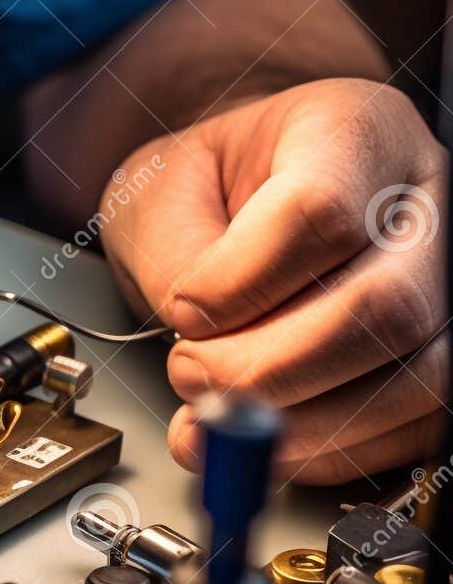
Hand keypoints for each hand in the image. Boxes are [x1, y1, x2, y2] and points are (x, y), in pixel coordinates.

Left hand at [101, 78, 447, 484]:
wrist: (238, 200)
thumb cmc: (206, 188)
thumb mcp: (159, 193)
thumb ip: (174, 258)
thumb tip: (203, 339)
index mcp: (354, 131)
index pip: (321, 213)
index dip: (238, 285)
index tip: (182, 310)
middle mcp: (428, 198)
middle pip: (386, 308)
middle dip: (268, 369)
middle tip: (192, 375)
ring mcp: (451, 278)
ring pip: (420, 377)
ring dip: (304, 425)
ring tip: (220, 420)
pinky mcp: (447, 349)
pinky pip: (419, 426)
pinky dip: (334, 451)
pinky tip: (270, 441)